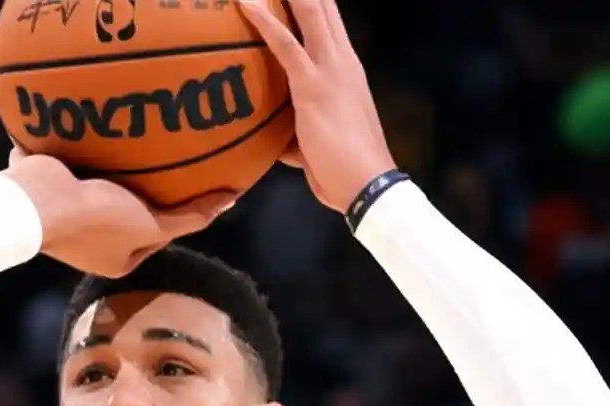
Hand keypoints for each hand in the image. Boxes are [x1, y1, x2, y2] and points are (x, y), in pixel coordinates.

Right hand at [2, 147, 235, 277]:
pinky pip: (72, 159)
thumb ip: (190, 217)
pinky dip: (83, 144)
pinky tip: (102, 120)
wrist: (36, 202)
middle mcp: (90, 240)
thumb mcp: (153, 225)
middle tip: (167, 152)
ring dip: (115, 163)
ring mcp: (65, 212)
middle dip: (144, 185)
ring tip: (137, 131)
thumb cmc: (99, 220)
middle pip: (128, 209)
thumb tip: (230, 200)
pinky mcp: (47, 183)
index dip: (175, 210)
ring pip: (99, 184)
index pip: (156, 233)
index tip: (192, 183)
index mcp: (114, 258)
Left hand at [239, 0, 396, 211]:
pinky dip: (263, 20)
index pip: (328, 19)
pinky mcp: (313, 86)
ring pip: (307, 12)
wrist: (365, 185)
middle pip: (321, 5)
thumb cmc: (342, 170)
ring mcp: (329, 69)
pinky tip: (244, 2)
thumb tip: (279, 141)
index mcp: (345, 68)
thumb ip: (295, 132)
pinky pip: (285, 44)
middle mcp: (341, 60)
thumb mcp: (314, 144)